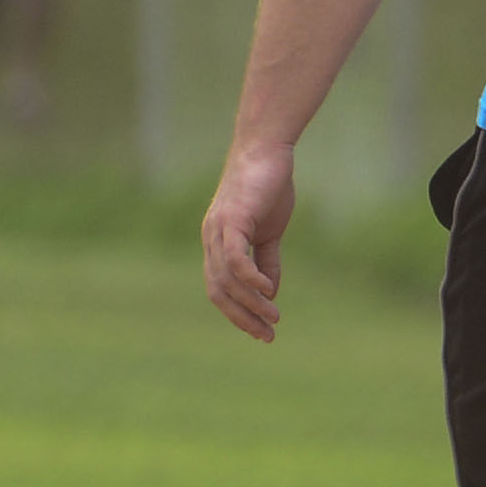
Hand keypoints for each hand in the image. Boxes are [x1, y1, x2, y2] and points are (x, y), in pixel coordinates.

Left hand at [201, 141, 297, 343]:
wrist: (266, 151)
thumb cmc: (268, 187)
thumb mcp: (270, 231)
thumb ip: (267, 260)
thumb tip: (270, 291)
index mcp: (217, 243)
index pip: (220, 288)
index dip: (239, 313)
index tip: (262, 331)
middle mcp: (211, 239)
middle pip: (219, 290)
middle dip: (242, 317)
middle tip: (267, 335)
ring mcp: (218, 229)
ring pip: (227, 278)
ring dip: (250, 303)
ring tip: (274, 316)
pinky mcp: (231, 219)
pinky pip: (235, 258)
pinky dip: (250, 278)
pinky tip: (268, 291)